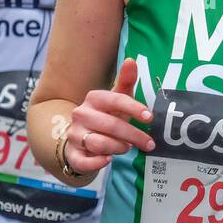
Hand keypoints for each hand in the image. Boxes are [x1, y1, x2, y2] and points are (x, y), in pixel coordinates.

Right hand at [61, 57, 154, 174]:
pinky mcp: (72, 153)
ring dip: (118, 147)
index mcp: (94, 98)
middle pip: (111, 125)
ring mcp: (75, 134)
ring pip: (99, 143)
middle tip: (149, 143)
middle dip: (134, 135)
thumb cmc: (106, 116)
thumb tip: (131, 59)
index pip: (116, 100)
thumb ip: (126, 81)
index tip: (150, 117)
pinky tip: (107, 160)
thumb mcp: (117, 99)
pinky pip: (83, 161)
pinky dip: (97, 162)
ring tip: (126, 148)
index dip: (134, 108)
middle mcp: (81, 114)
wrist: (83, 137)